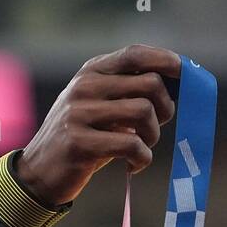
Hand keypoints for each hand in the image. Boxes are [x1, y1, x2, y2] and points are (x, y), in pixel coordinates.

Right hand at [17, 44, 181, 206]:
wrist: (40, 172)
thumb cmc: (84, 139)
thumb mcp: (102, 108)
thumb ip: (131, 93)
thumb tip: (180, 85)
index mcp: (92, 72)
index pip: (136, 54)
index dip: (167, 61)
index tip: (187, 76)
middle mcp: (85, 86)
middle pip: (151, 84)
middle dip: (166, 109)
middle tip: (155, 129)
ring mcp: (79, 112)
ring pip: (144, 112)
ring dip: (153, 136)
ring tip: (141, 149)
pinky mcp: (79, 142)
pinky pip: (132, 145)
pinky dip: (142, 159)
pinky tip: (133, 166)